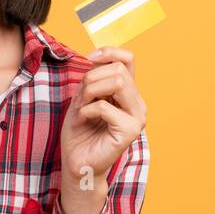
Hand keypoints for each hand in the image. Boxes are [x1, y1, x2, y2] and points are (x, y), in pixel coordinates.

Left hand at [58, 47, 145, 213]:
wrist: (77, 161)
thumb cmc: (80, 131)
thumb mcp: (83, 96)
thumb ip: (94, 78)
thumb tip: (96, 57)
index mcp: (128, 93)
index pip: (128, 58)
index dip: (109, 52)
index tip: (89, 59)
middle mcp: (137, 103)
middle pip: (119, 69)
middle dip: (92, 78)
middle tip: (81, 97)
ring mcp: (138, 117)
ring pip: (117, 82)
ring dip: (90, 92)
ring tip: (82, 108)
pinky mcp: (131, 130)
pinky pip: (105, 106)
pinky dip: (86, 110)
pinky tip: (83, 121)